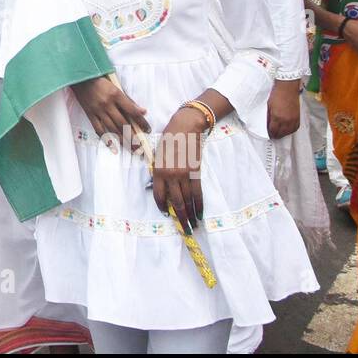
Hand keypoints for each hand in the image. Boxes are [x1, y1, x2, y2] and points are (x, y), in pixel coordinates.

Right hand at [71, 75, 149, 152]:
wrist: (80, 78)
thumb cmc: (100, 81)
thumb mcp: (116, 86)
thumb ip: (128, 100)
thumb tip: (142, 111)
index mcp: (116, 95)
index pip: (132, 111)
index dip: (141, 122)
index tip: (147, 129)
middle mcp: (107, 104)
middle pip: (123, 123)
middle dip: (133, 136)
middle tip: (140, 146)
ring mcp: (98, 110)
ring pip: (112, 128)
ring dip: (122, 140)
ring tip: (130, 148)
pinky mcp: (90, 114)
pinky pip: (98, 128)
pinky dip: (106, 138)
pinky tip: (112, 146)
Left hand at [153, 108, 206, 233]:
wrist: (185, 127)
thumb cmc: (168, 139)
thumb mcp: (157, 154)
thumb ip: (158, 171)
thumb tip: (159, 186)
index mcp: (158, 171)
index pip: (159, 195)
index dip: (162, 207)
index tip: (166, 214)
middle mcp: (171, 175)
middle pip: (175, 201)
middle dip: (179, 217)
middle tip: (183, 230)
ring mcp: (184, 174)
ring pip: (187, 200)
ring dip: (190, 214)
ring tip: (192, 225)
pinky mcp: (196, 172)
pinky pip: (198, 193)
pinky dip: (199, 205)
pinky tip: (200, 214)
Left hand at [266, 82, 300, 139]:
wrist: (287, 87)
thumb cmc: (277, 94)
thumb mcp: (269, 106)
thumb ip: (269, 116)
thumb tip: (268, 124)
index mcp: (277, 117)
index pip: (273, 130)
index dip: (270, 134)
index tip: (268, 134)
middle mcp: (286, 120)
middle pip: (281, 133)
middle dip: (276, 135)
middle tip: (273, 135)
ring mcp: (293, 119)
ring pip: (288, 132)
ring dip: (283, 134)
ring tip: (280, 133)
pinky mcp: (298, 116)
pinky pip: (295, 128)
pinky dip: (291, 130)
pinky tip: (287, 130)